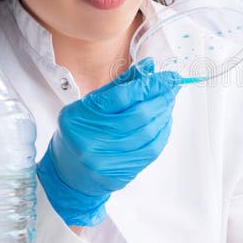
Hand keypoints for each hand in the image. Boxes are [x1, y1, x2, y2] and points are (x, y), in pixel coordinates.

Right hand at [37, 59, 180, 226]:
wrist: (69, 175)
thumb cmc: (78, 134)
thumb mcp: (88, 105)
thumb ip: (118, 86)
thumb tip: (148, 67)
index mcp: (81, 118)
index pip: (122, 96)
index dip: (149, 85)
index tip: (166, 76)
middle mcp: (94, 140)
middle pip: (139, 115)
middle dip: (161, 97)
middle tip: (173, 86)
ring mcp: (109, 159)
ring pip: (149, 132)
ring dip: (164, 113)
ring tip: (170, 100)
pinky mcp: (123, 171)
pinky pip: (152, 149)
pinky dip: (163, 131)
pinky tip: (165, 120)